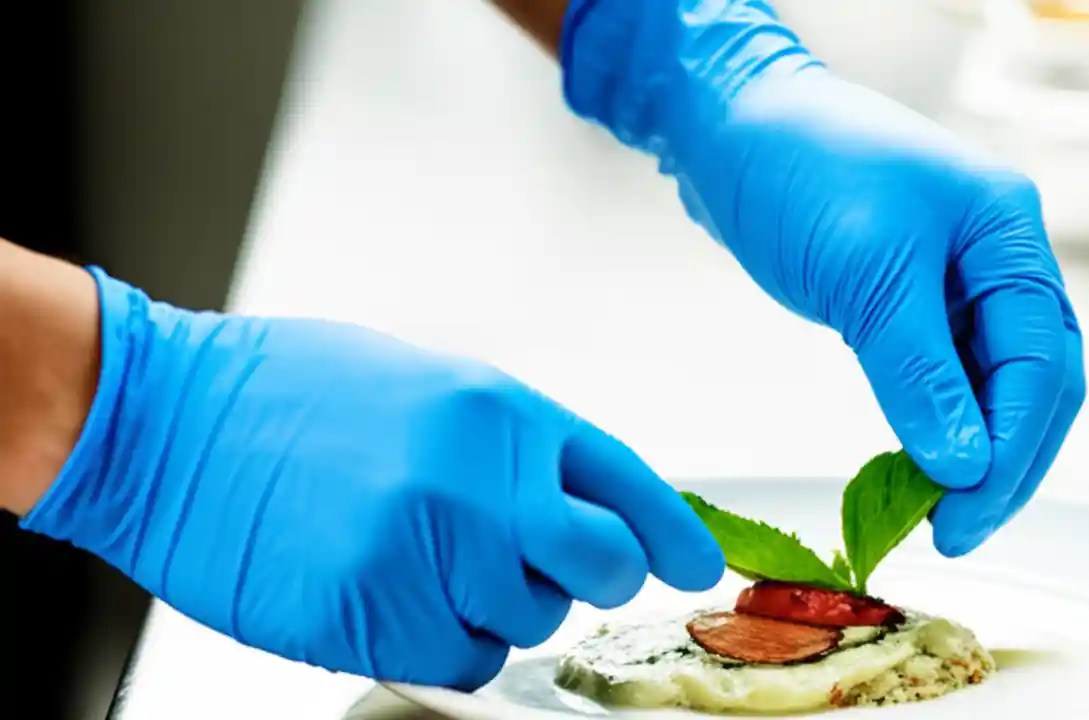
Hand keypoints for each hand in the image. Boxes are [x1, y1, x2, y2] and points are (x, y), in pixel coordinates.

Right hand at [21, 270, 723, 687]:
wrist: (168, 420)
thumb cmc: (290, 395)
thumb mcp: (427, 389)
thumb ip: (511, 449)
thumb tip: (575, 503)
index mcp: (497, 412)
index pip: (627, 485)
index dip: (671, 534)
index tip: (695, 565)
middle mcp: (477, 484)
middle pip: (600, 569)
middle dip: (587, 576)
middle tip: (541, 564)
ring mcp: (428, 556)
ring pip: (528, 623)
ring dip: (495, 604)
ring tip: (421, 554)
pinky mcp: (374, 619)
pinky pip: (460, 659)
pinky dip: (443, 640)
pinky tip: (393, 592)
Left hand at [562, 0, 1084, 554]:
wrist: (728, 127)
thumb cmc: (801, 169)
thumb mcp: (869, 274)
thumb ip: (920, 372)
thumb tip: (963, 466)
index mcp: (1007, 234)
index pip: (1043, 361)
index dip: (1014, 447)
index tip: (969, 512)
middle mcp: (992, 258)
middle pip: (1033, 380)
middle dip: (1005, 460)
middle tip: (958, 529)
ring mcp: (951, 280)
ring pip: (989, 384)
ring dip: (973, 449)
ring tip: (940, 513)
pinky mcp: (905, 299)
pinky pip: (942, 373)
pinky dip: (936, 421)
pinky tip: (921, 464)